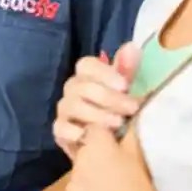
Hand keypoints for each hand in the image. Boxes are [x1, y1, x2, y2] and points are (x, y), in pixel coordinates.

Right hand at [54, 42, 141, 159]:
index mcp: (88, 75)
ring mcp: (64, 110)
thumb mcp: (128, 91)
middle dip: (108, 97)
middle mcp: (73, 89)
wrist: (114, 145)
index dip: (104, 73)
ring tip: (118, 124)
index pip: (86, 65)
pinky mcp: (59, 131)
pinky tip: (93, 137)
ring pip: (72, 105)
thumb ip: (127, 69)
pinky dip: (76, 132)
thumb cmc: (121, 110)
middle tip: (131, 109)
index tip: (124, 86)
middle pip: (80, 86)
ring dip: (96, 114)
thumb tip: (132, 46)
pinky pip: (61, 128)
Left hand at [66, 125, 165, 190]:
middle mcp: (79, 159)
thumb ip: (129, 131)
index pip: (95, 129)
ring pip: (80, 172)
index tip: (115, 146)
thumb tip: (127, 119)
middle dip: (96, 155)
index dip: (105, 137)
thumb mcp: (138, 151)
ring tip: (110, 187)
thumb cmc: (143, 183)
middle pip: (85, 151)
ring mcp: (73, 182)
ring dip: (90, 175)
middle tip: (115, 168)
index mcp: (96, 143)